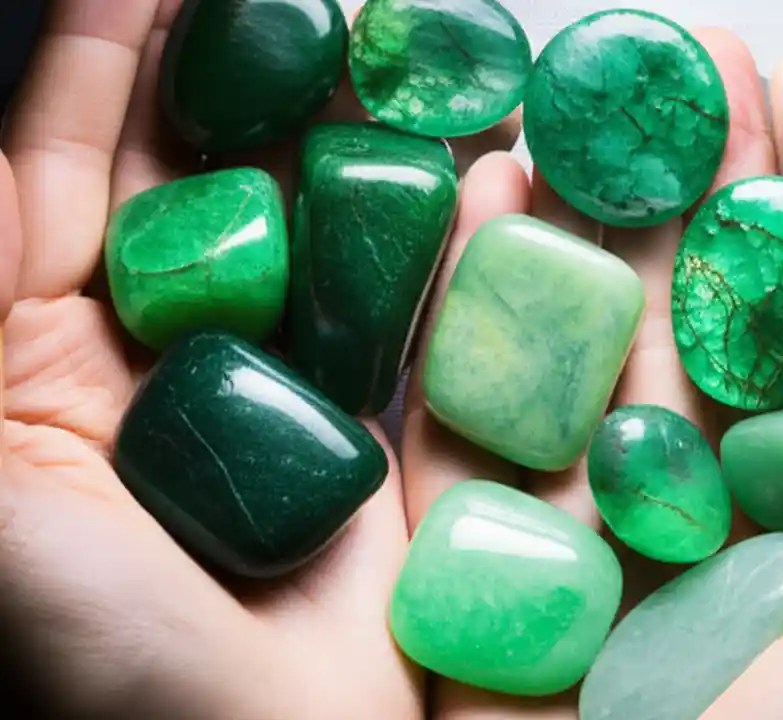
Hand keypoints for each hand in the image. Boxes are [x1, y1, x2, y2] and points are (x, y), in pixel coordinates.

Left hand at [0, 2, 425, 716]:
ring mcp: (278, 395)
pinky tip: (484, 179)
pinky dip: (450, 247)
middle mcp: (162, 363)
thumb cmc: (96, 669)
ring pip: (317, 234)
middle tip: (314, 3)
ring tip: (410, 62)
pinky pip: (412, 318)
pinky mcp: (378, 441)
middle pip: (209, 181)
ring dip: (359, 145)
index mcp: (42, 359)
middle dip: (251, 78)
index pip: (68, 171)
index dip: (110, 61)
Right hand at [402, 33, 782, 719]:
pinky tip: (491, 215)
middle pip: (698, 310)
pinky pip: (466, 421)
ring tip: (590, 106)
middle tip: (691, 63)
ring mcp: (583, 530)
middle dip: (695, 175)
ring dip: (583, 217)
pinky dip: (470, 312)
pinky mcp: (475, 568)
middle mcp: (698, 510)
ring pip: (581, 344)